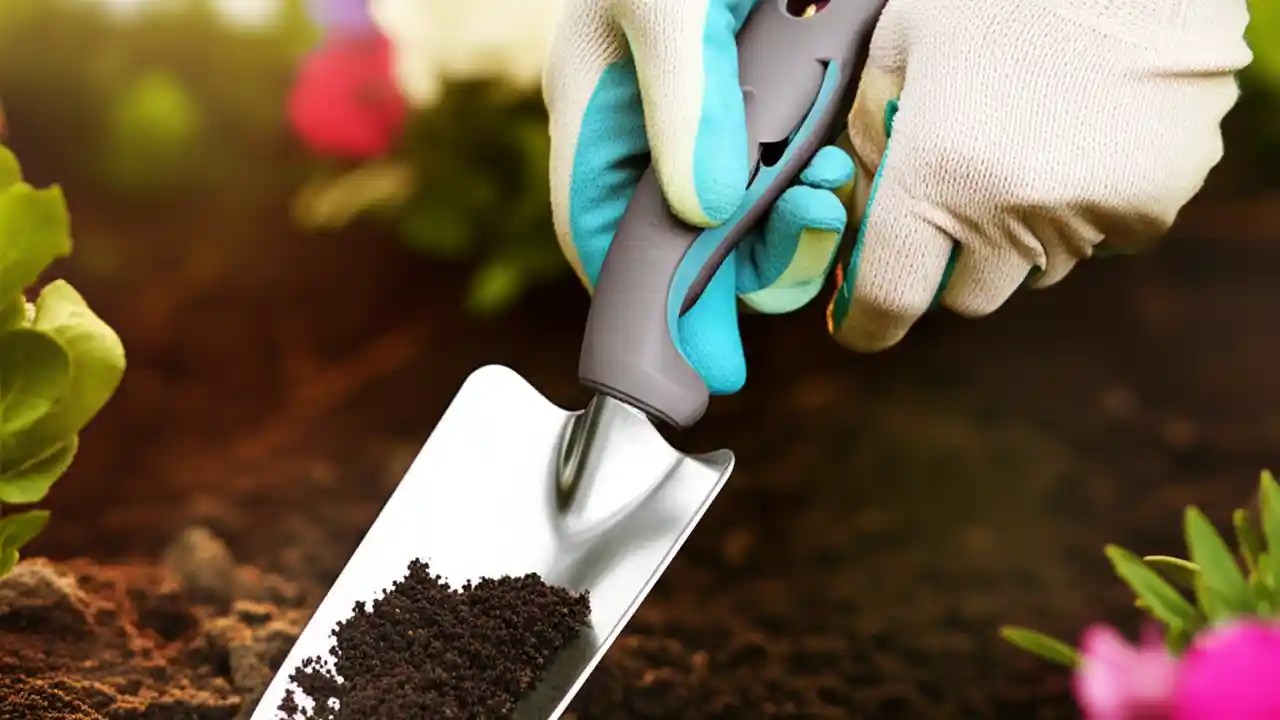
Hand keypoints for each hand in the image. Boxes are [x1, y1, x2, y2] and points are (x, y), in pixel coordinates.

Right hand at [543, 0, 853, 394]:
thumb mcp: (667, 3)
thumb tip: (706, 212)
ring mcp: (707, 113)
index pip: (602, 238)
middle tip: (812, 237)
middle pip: (681, 241)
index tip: (701, 363)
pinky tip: (843, 166)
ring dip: (791, 219)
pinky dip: (813, 178)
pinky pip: (781, 166)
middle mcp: (648, 123)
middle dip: (743, 261)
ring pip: (739, 211)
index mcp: (599, 107)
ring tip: (837, 190)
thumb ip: (683, 105)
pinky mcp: (760, 96)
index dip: (644, 308)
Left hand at [830, 0, 1252, 350]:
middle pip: (966, 295)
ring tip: (1028, 150)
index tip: (861, 322)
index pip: (889, 298)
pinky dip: (1082, 213)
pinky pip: (1099, 243)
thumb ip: (872, 130)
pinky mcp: (1151, 207)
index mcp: (939, 172)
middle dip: (949, 261)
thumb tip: (866, 199)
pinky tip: (1084, 144)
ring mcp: (1089, 215)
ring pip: (1036, 273)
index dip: (867, 321)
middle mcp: (1013, 212)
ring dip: (1018, 238)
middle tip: (958, 194)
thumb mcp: (903, 39)